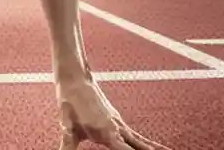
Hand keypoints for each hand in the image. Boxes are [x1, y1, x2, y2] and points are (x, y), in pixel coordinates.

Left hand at [56, 76, 171, 149]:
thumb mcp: (67, 127)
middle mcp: (117, 129)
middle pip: (141, 147)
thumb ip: (67, 144)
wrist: (76, 80)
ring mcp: (119, 125)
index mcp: (107, 133)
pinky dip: (147, 143)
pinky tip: (154, 147)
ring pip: (142, 141)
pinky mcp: (118, 123)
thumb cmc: (70, 103)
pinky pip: (136, 136)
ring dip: (156, 148)